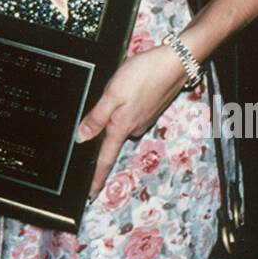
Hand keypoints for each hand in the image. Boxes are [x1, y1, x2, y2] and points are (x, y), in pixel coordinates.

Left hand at [77, 44, 188, 199]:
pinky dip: (125, 106)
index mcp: (122, 127)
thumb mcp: (113, 93)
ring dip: (116, 111)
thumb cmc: (144, 74)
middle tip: (102, 107)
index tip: (89, 196)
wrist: (176, 62)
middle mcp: (134, 129)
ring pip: (121, 123)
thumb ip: (96, 117)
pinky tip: (128, 90)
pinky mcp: (150, 110)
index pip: (105, 159)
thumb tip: (81, 138)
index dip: (96, 178)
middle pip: (111, 137)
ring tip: (118, 90)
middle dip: (103, 128)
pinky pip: (130, 114)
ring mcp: (144, 120)